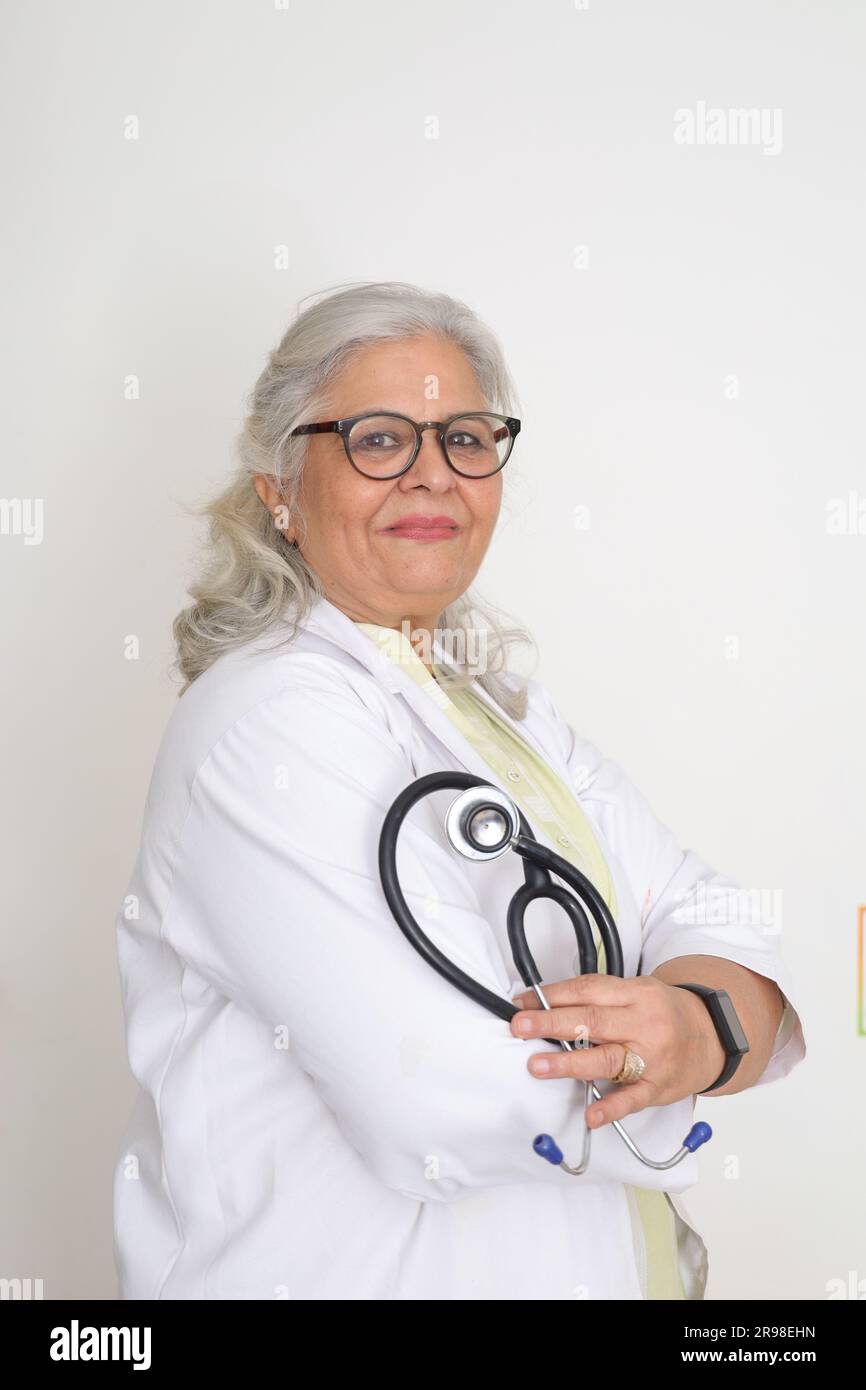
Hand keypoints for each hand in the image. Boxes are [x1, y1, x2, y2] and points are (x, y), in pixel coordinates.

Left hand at [510, 973, 725, 1129]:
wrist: (713, 1035)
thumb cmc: (664, 1013)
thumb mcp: (636, 992)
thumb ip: (599, 999)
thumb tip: (546, 1005)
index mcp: (635, 994)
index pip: (587, 990)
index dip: (552, 996)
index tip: (522, 1003)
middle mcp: (643, 1023)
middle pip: (593, 1021)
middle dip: (552, 1023)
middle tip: (521, 1026)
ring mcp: (652, 1057)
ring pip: (607, 1059)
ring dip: (570, 1063)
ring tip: (539, 1065)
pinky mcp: (658, 1087)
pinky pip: (633, 1099)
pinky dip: (611, 1107)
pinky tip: (592, 1114)